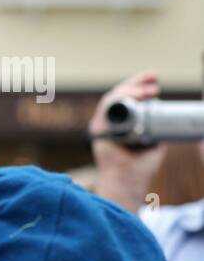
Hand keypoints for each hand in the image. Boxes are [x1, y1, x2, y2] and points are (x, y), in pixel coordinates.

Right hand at [89, 70, 163, 211]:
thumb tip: (163, 115)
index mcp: (122, 125)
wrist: (128, 181)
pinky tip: (134, 94)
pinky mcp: (98, 129)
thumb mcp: (153, 141)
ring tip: (149, 89)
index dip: (141, 87)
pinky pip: (106, 106)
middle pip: (120, 95)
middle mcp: (110, 123)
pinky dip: (119, 97)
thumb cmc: (140, 167)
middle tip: (154, 79)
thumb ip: (155, 129)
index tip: (155, 81)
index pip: (129, 99)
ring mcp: (102, 125)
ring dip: (131, 88)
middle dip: (138, 83)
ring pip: (112, 97)